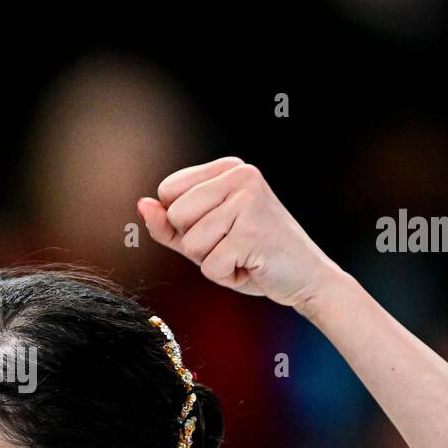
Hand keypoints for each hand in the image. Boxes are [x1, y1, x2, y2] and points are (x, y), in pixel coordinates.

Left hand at [137, 158, 345, 309]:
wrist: (306, 278)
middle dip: (196, 243)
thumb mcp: (204, 238)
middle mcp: (240, 175)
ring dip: (212, 262)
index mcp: (228, 168)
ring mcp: (248, 200)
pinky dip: (226, 276)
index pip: (167, 192)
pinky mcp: (252, 230)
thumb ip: (168, 224)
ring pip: (191, 242)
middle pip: (175, 215)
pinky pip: (210, 266)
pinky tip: (251, 266)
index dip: (182, 222)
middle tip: (232, 245)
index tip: (219, 228)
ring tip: (242, 255)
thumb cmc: (252, 256)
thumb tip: (141, 205)